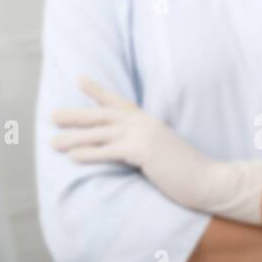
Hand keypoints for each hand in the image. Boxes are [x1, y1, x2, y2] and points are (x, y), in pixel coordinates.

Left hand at [50, 76, 261, 221]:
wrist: (210, 180)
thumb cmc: (186, 172)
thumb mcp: (163, 151)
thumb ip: (145, 145)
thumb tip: (128, 149)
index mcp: (148, 121)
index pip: (118, 102)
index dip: (97, 91)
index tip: (79, 80)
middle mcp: (143, 123)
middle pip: (102, 116)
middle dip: (75, 116)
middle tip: (52, 115)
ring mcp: (144, 135)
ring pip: (101, 134)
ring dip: (74, 138)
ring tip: (53, 142)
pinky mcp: (144, 151)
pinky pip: (110, 152)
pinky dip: (90, 154)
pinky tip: (73, 157)